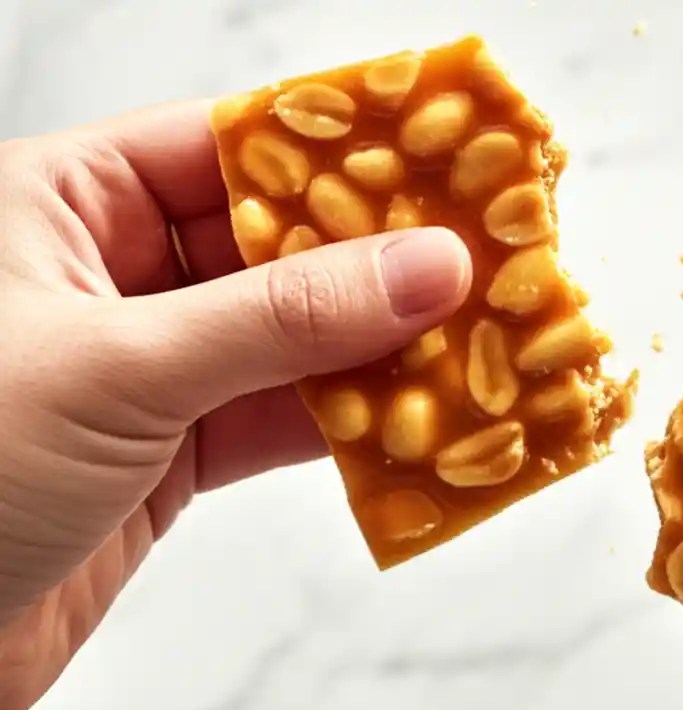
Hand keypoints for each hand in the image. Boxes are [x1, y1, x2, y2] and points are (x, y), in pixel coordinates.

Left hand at [0, 101, 471, 709]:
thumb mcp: (120, 369)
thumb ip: (282, 318)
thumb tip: (424, 267)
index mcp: (61, 205)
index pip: (223, 145)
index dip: (334, 148)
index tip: (438, 158)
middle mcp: (107, 276)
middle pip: (273, 244)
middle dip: (374, 263)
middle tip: (481, 261)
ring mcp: (147, 366)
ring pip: (289, 339)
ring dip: (378, 352)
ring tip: (476, 343)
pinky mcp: (170, 450)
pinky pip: (280, 418)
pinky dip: (349, 427)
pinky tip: (417, 424)